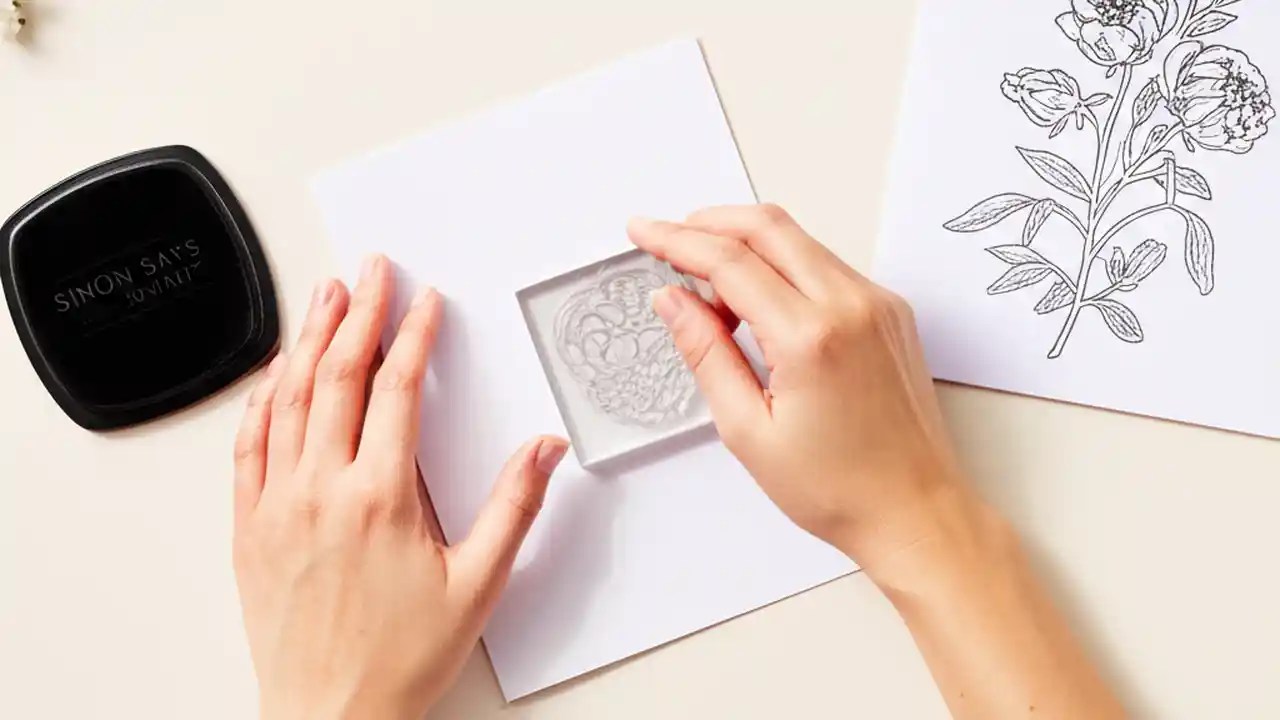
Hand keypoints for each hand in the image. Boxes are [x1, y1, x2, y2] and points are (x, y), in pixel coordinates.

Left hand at [232, 255, 567, 719]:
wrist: (329, 717)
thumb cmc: (400, 658)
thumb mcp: (478, 585)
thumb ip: (514, 508)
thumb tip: (543, 450)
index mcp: (380, 498)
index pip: (395, 389)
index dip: (413, 335)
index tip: (425, 303)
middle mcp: (320, 491)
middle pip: (334, 376)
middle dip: (357, 313)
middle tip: (371, 271)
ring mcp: (275, 506)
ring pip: (284, 399)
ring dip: (305, 340)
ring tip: (323, 297)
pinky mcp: (248, 527)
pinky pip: (245, 447)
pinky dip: (258, 401)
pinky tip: (270, 377)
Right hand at [628, 206, 968, 571]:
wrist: (915, 512)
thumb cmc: (839, 488)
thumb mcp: (747, 430)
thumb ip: (706, 354)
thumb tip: (674, 302)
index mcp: (812, 337)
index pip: (729, 261)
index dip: (676, 241)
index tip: (643, 232)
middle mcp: (852, 306)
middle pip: (767, 227)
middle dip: (709, 223)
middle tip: (668, 240)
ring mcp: (878, 303)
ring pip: (799, 241)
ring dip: (747, 246)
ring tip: (711, 295)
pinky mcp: (891, 311)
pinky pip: (826, 266)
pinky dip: (784, 268)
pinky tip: (759, 306)